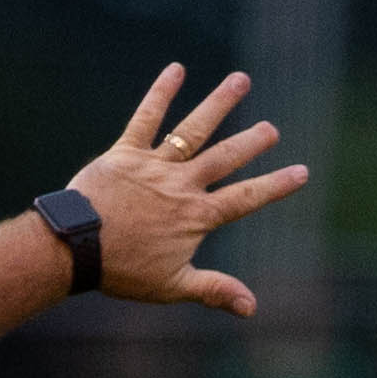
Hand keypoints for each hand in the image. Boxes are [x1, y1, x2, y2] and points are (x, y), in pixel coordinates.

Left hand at [65, 67, 310, 316]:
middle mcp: (181, 185)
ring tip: (240, 81)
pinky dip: (161, 93)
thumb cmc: (121, 271)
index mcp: (196, 217)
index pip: (245, 198)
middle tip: (271, 129)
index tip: (301, 172)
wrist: (75, 249)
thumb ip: (215, 290)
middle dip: (251, 142)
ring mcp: (155, 166)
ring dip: (219, 104)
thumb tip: (252, 308)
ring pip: (193, 129)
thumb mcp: (173, 286)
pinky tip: (176, 69)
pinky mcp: (125, 153)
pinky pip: (146, 118)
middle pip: (224, 158)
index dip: (275, 185)